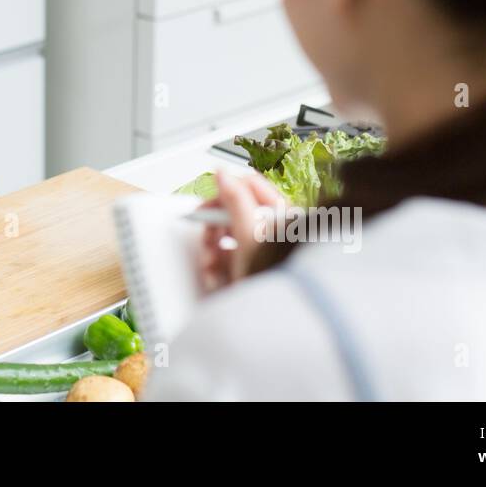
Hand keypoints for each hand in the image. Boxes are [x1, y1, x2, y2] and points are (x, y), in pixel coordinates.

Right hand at [197, 170, 285, 292]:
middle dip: (214, 227)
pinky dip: (218, 266)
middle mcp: (271, 227)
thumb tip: (222, 173)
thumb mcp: (249, 233)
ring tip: (211, 264)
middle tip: (208, 239)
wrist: (275, 313)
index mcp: (278, 211)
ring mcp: (260, 248)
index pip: (247, 184)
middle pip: (233, 211)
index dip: (224, 191)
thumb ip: (235, 199)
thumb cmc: (273, 274)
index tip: (208, 205)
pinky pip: (228, 257)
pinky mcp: (250, 267)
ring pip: (227, 235)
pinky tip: (216, 277)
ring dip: (212, 250)